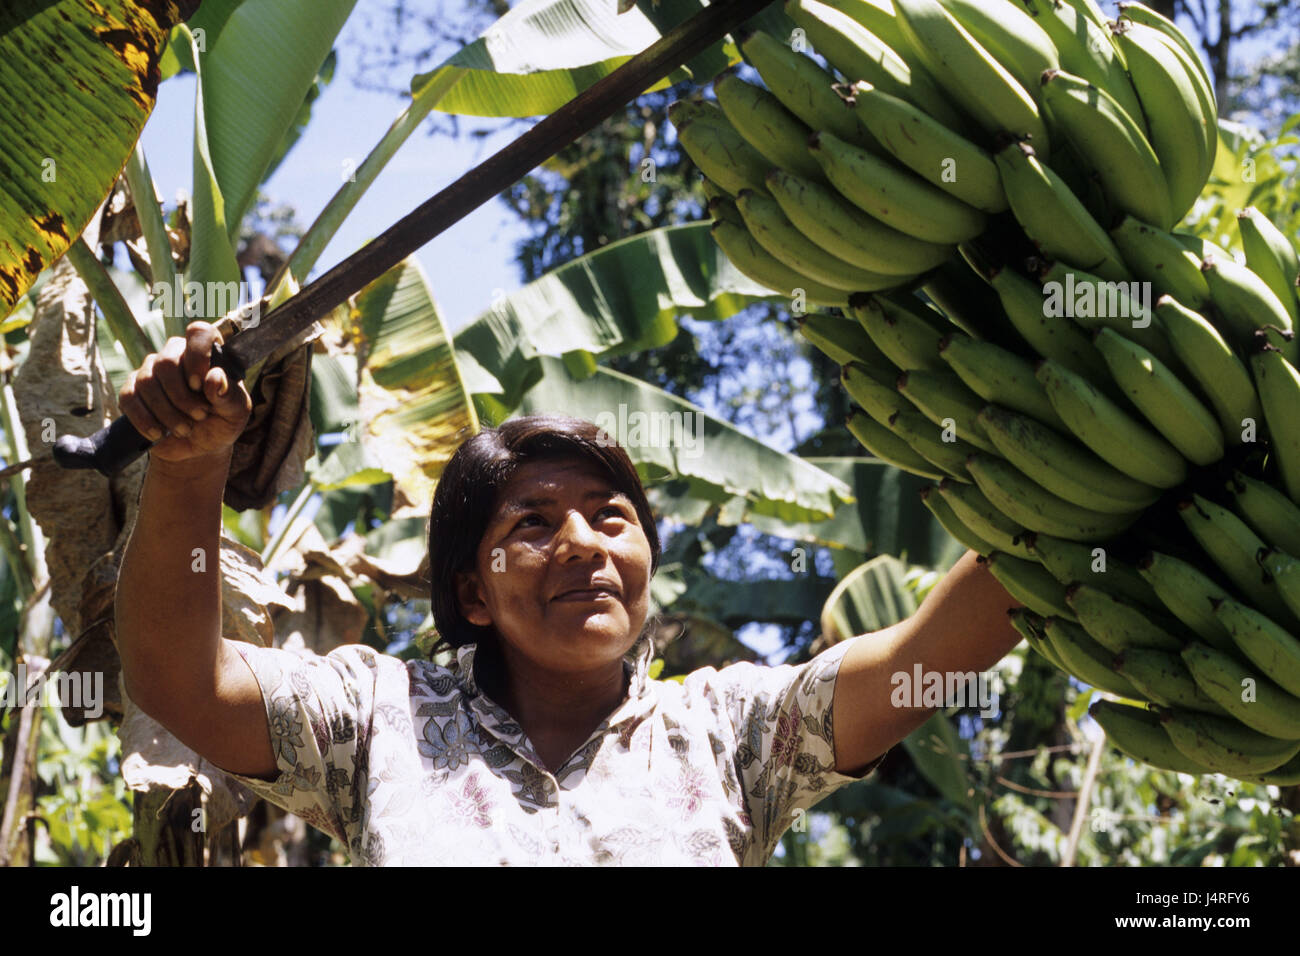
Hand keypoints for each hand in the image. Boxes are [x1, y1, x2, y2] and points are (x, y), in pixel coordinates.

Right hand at [117, 321, 251, 462]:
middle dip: (182, 397)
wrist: (200, 447)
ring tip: (184, 430)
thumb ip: (229, 394)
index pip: (199, 333)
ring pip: (147, 382)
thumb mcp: (235, 412)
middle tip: (199, 416)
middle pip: (166, 362)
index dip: (197, 355)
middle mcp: (176, 355)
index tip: (200, 385)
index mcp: (206, 353)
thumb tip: (215, 376)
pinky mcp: (132, 390)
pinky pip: (129, 397)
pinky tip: (159, 433)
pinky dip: (145, 419)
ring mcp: (151, 371)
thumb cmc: (222, 422)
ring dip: (167, 413)